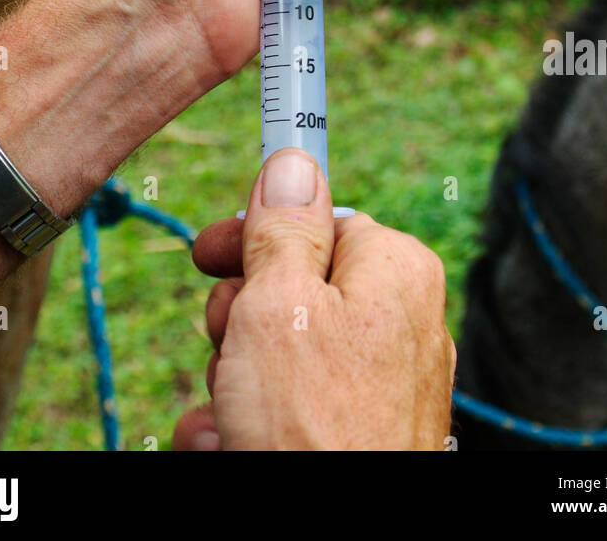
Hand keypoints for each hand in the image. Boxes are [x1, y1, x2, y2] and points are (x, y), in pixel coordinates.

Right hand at [173, 148, 454, 450]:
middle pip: (291, 287)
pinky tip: (231, 446)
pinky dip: (249, 425)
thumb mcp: (278, 301)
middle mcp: (398, 322)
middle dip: (238, 318)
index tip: (207, 253)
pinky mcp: (359, 436)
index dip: (253, 236)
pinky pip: (289, 409)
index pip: (314, 219)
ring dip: (233, 381)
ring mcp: (380, 386)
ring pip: (279, 354)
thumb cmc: (313, 426)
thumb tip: (293, 160)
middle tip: (228, 348)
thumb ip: (281, 227)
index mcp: (392, 269)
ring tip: (232, 416)